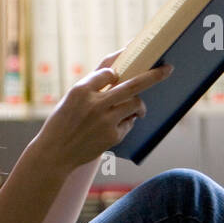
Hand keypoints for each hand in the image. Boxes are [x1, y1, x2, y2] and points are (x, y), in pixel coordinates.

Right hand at [37, 48, 174, 171]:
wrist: (54, 153)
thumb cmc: (61, 123)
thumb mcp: (70, 99)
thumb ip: (91, 85)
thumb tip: (116, 70)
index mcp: (81, 90)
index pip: (109, 72)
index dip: (117, 73)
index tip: (124, 71)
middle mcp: (95, 103)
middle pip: (133, 84)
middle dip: (154, 75)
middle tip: (168, 69)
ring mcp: (105, 120)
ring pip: (135, 104)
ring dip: (140, 104)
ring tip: (140, 109)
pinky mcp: (112, 136)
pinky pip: (129, 123)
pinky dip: (126, 122)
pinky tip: (114, 127)